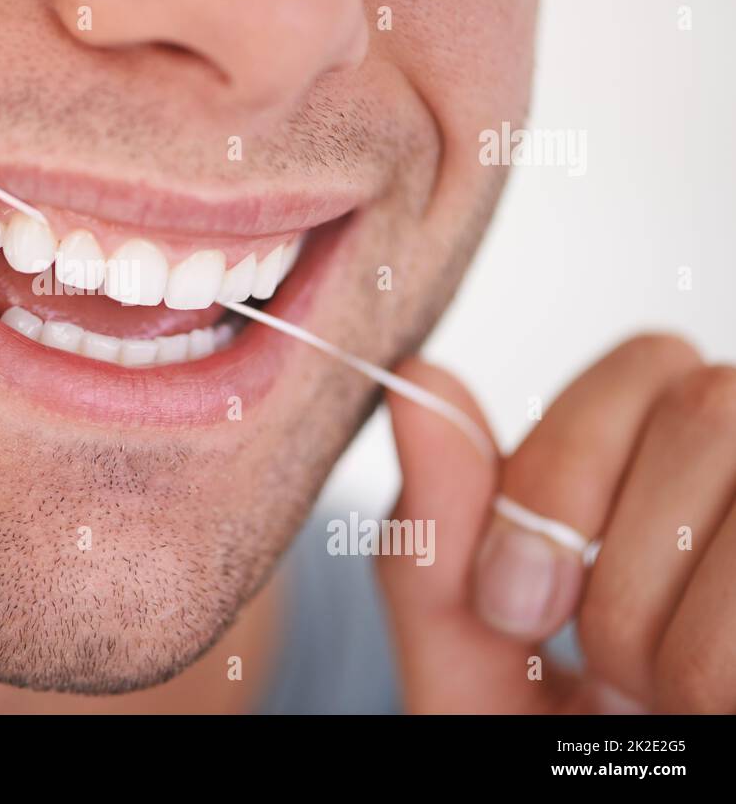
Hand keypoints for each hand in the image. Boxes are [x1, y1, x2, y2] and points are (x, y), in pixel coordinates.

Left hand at [378, 334, 735, 712]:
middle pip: (715, 407)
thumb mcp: (477, 666)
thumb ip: (435, 535)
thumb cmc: (564, 757)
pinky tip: (726, 712)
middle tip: (604, 677)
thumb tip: (416, 375)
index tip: (515, 607)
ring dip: (699, 635)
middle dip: (628, 567)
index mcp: (677, 466)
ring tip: (676, 706)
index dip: (562, 477)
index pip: (649, 363)